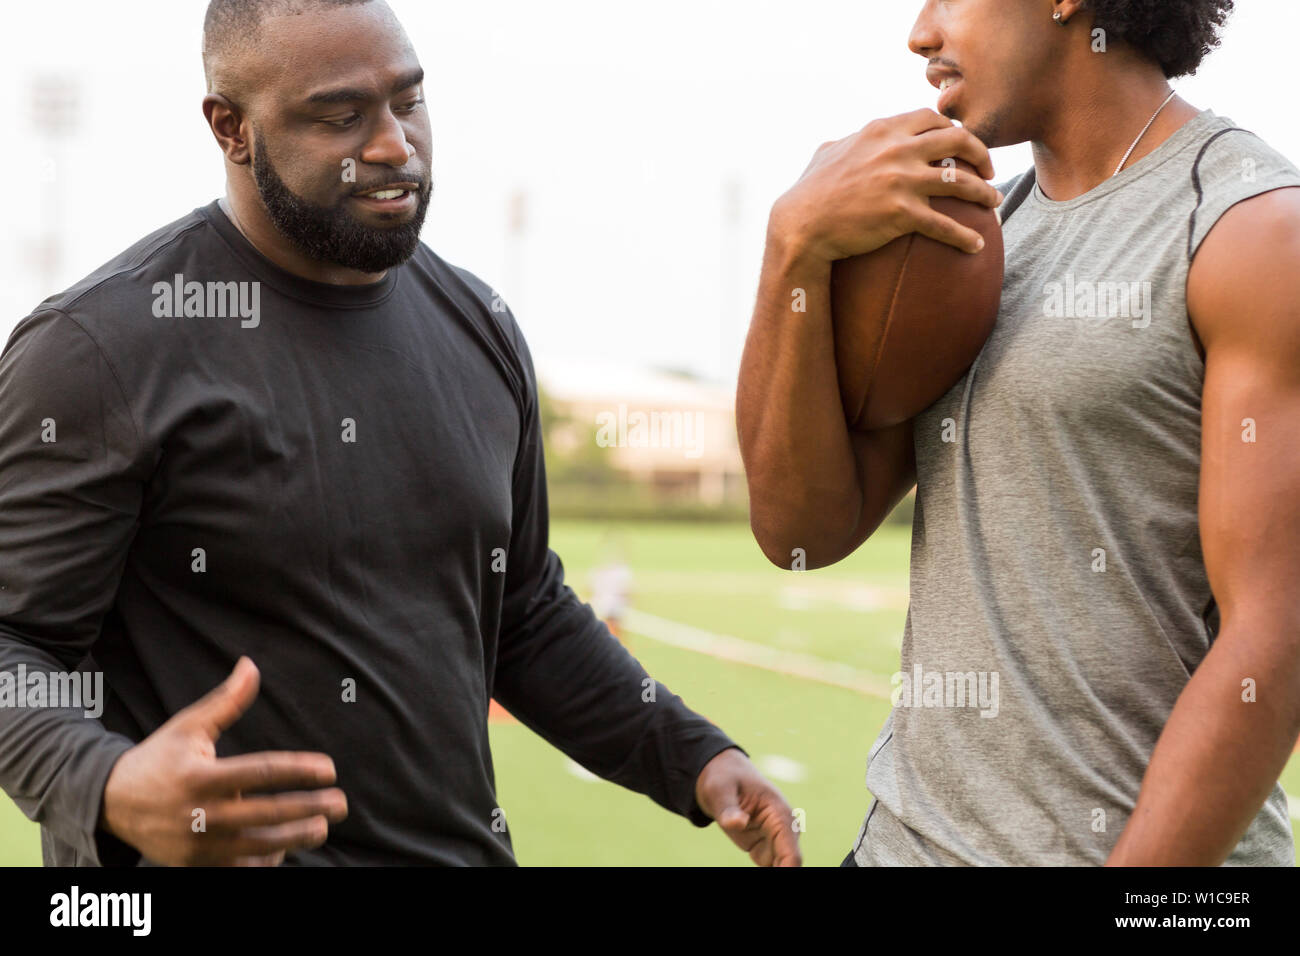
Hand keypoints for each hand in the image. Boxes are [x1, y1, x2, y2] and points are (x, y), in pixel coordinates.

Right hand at [101, 657, 347, 865]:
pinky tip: (288, 849)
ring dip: (295, 838)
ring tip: (323, 826)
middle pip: (267, 814)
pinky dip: (265, 860)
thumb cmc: (159, 758)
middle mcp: (201, 814)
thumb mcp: (189, 726)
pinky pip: (239, 866)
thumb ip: (226, 701)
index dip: (298, 771)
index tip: (328, 768)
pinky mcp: (196, 864)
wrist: (112, 804)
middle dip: (309, 808)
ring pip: (257, 846)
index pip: (261, 773)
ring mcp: (198, 844)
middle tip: (341, 802)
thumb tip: (251, 665)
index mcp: (201, 777)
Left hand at [694, 748, 801, 866]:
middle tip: (763, 870)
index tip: (779, 877)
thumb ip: (729, 809)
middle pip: (790, 864)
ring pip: (782, 867)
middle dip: (782, 873)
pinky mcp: (764, 847)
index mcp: (779, 813)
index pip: (791, 851)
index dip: (788, 872)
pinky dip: (769, 873)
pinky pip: (772, 868)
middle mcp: (783, 828)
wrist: (720, 775)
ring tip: (756, 864)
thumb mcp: (720, 791)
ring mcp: (775, 839)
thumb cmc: (724, 778)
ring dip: (776, 872)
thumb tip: (738, 823)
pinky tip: (761, 872)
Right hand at [770, 108, 1000, 263]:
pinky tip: (976, 246)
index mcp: (881, 131)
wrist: (801, 225)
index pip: (931, 118)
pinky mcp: (901, 214)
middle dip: (981, 154)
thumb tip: (841, 141)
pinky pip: (945, 224)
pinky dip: (965, 236)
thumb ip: (845, 142)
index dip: (953, 128)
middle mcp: (896, 150)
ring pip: (960, 180)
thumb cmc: (809, 192)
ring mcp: (901, 181)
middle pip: (957, 140)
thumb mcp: (826, 153)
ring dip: (984, 192)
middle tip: (989, 170)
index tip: (962, 145)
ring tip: (994, 203)